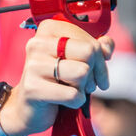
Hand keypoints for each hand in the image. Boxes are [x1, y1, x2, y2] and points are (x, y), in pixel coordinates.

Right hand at [0, 19, 113, 135]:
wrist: (28, 106)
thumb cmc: (55, 80)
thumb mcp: (77, 59)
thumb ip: (95, 48)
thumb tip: (106, 47)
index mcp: (48, 30)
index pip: (91, 40)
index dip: (101, 58)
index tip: (98, 67)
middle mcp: (37, 44)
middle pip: (89, 52)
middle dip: (95, 72)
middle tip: (88, 81)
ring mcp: (33, 66)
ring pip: (82, 73)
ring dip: (83, 87)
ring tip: (72, 88)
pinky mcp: (33, 88)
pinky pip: (73, 95)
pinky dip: (75, 102)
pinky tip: (64, 100)